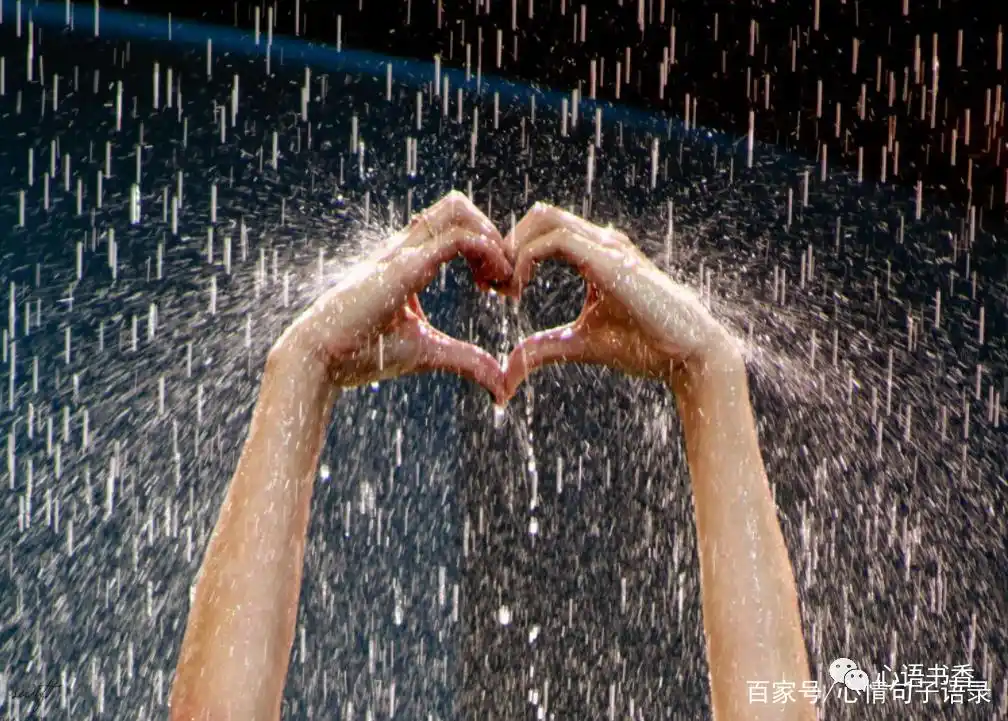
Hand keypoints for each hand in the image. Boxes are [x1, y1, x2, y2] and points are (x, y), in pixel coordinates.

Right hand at [275, 191, 511, 399]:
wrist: (321, 358)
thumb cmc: (364, 354)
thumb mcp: (428, 352)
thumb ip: (466, 361)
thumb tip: (502, 386)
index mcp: (407, 261)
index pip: (452, 226)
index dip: (484, 246)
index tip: (495, 286)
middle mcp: (405, 248)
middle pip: (457, 206)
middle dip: (491, 232)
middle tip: (503, 277)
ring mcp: (403, 252)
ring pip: (457, 209)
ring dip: (491, 238)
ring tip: (499, 279)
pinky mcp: (404, 266)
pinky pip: (455, 239)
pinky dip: (485, 252)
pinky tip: (490, 283)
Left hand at [501, 203, 741, 401]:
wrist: (687, 355)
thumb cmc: (644, 347)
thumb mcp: (580, 343)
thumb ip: (544, 346)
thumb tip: (510, 363)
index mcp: (594, 255)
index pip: (542, 232)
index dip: (511, 253)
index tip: (495, 289)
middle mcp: (600, 242)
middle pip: (539, 216)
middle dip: (506, 244)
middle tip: (490, 284)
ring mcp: (607, 246)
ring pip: (544, 218)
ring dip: (513, 248)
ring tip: (504, 286)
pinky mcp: (609, 260)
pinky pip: (556, 240)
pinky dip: (527, 258)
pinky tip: (519, 288)